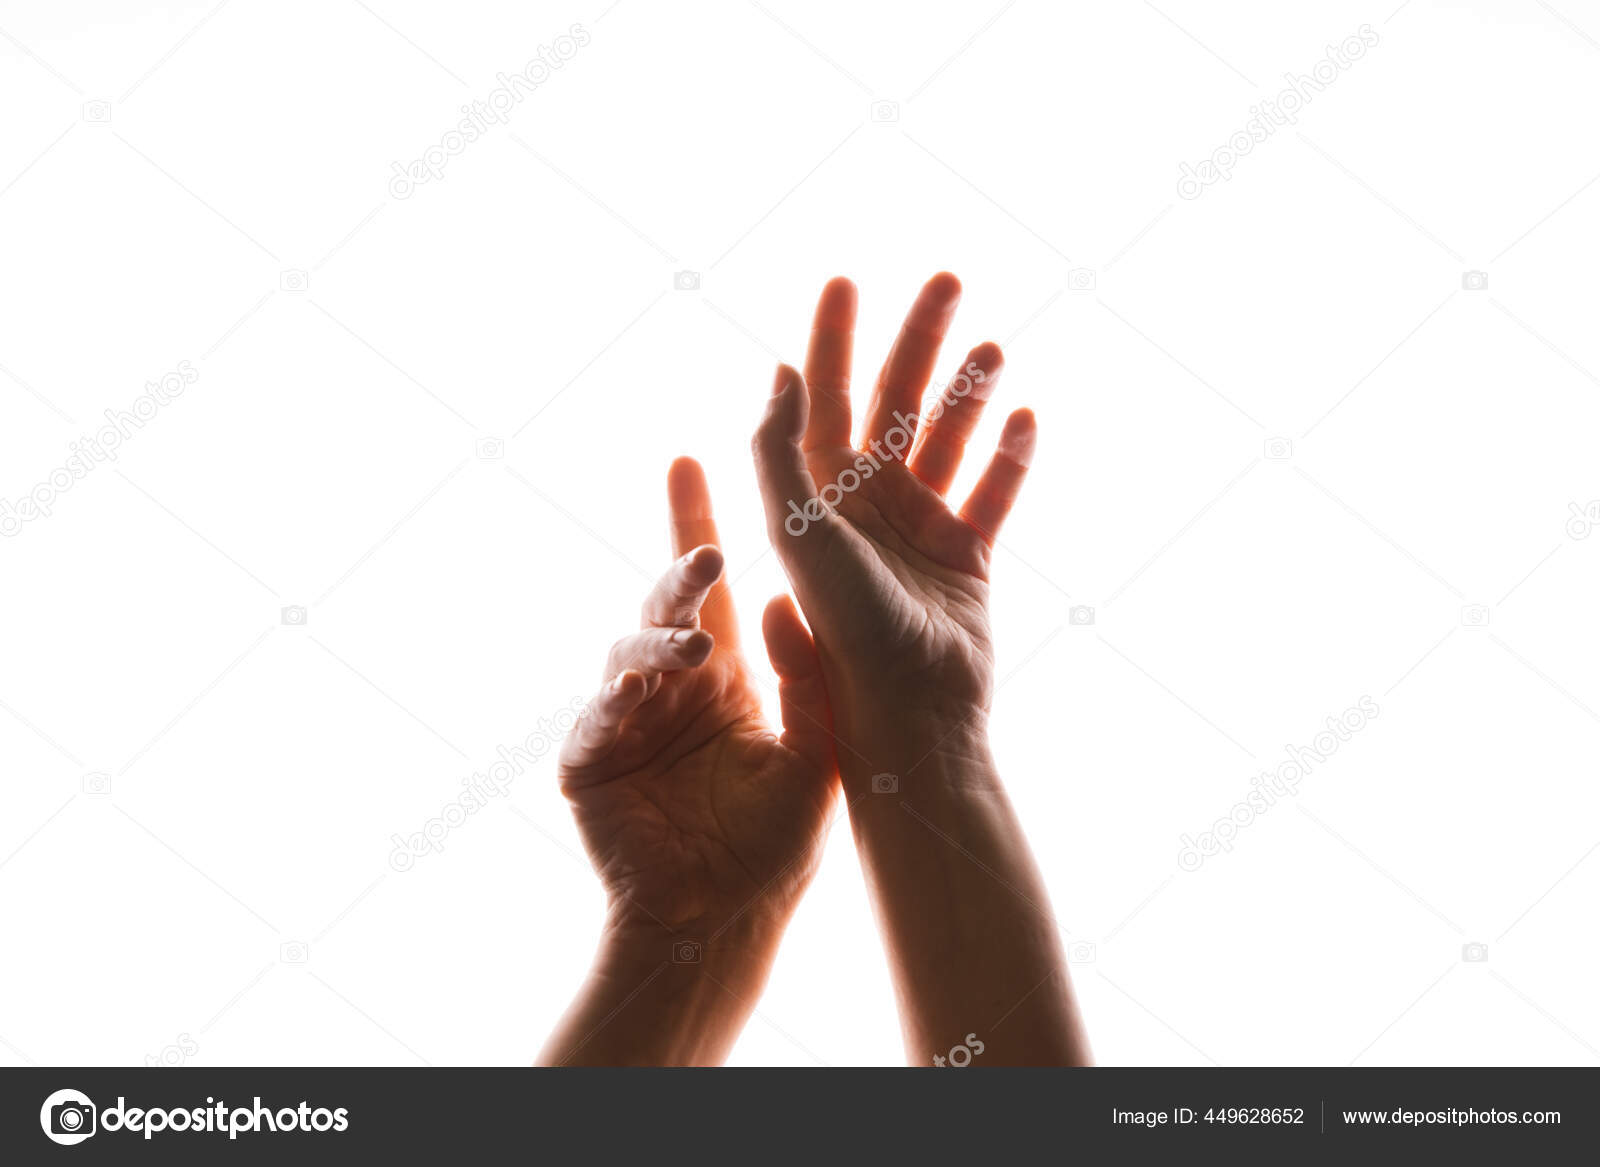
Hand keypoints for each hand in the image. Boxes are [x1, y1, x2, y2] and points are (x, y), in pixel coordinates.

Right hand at [540, 458, 836, 1065]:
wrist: (723, 920)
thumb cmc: (772, 845)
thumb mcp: (814, 757)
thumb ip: (808, 682)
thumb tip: (779, 599)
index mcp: (723, 680)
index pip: (707, 592)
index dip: (692, 524)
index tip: (687, 458)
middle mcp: (671, 689)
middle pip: (664, 606)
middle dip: (680, 570)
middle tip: (709, 549)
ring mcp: (626, 722)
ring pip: (628, 652)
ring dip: (659, 643)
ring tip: (699, 649)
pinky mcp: (590, 764)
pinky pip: (597, 720)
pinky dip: (616, 703)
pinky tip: (639, 696)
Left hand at [753, 272, 1034, 759]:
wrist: (909, 710)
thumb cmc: (842, 623)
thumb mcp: (796, 530)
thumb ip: (780, 450)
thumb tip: (782, 369)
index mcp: (819, 494)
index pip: (823, 397)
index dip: (831, 337)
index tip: (845, 279)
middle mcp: (867, 505)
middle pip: (895, 402)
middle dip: (918, 341)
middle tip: (946, 279)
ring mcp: (920, 530)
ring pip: (948, 440)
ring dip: (969, 391)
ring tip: (991, 345)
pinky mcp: (967, 561)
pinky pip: (992, 495)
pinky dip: (1010, 459)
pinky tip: (1025, 417)